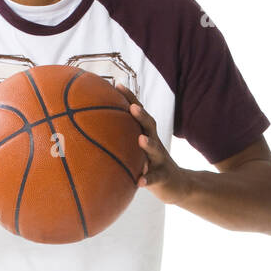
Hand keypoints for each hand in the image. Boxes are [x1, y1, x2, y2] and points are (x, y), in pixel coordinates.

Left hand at [116, 84, 189, 205]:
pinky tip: (140, 181)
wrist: (177, 184)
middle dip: (142, 116)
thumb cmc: (151, 164)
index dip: (130, 99)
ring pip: (155, 150)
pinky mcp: (163, 177)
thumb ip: (123, 139)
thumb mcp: (138, 150)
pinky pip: (155, 178)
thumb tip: (93, 130)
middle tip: (132, 108)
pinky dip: (148, 179)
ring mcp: (160, 160)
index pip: (139, 114)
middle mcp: (155, 143)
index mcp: (148, 134)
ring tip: (140, 139)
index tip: (117, 86)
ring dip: (149, 144)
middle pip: (150, 126)